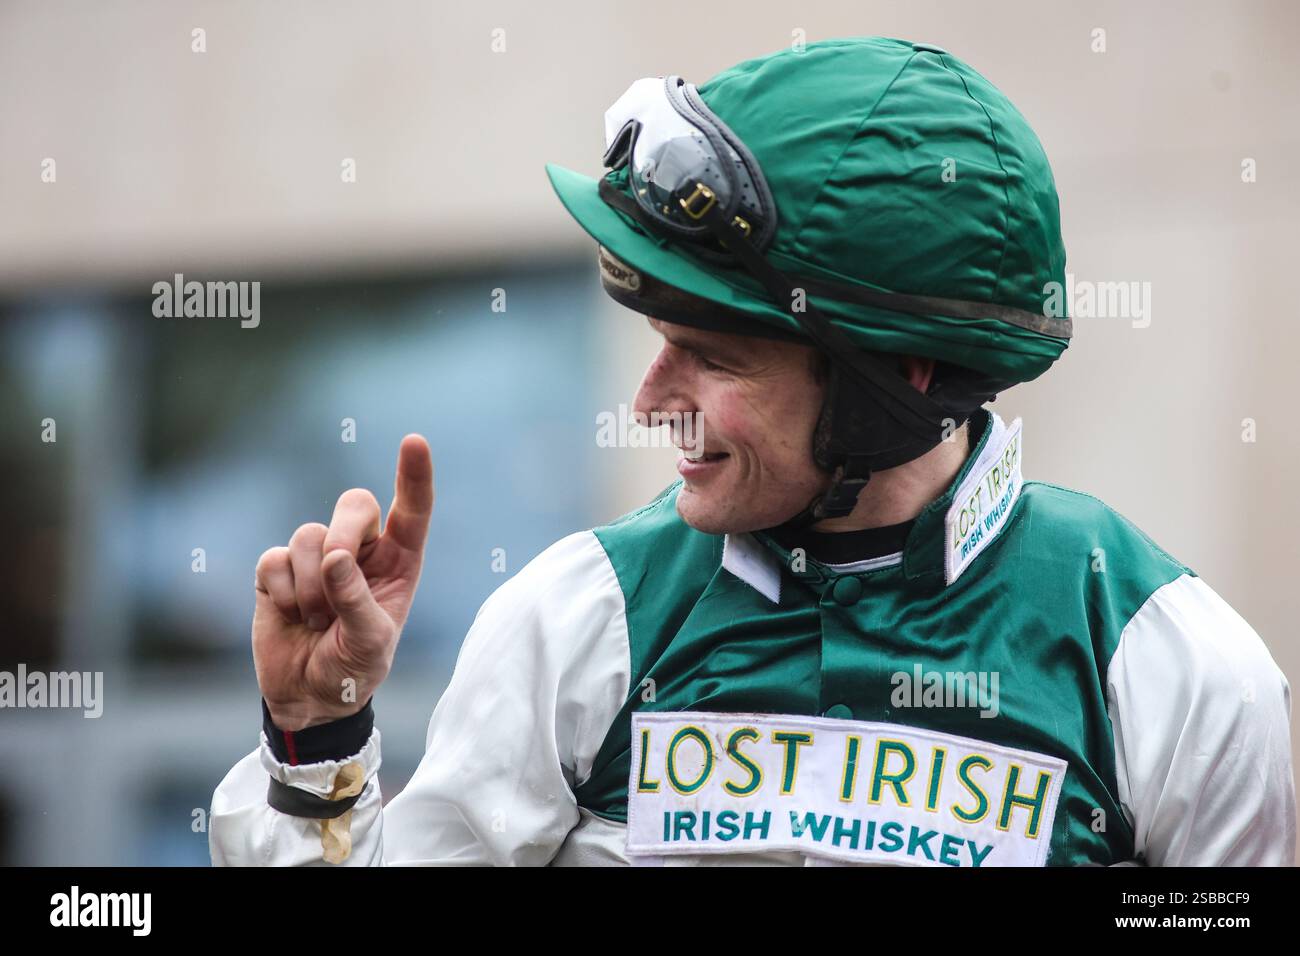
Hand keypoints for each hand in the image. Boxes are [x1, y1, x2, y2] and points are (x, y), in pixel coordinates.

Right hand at [251, 435, 433, 730]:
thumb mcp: (370, 644)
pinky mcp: (279, 570)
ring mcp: (317, 556)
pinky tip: (292, 616)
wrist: (308, 697)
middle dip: (344, 535)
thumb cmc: (353, 669)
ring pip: (309, 534)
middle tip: (337, 574)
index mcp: (400, 562)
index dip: (414, 475)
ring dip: (312, 585)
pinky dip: (284, 592)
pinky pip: (275, 559)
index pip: (413, 509)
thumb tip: (334, 556)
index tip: (414, 442)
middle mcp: (361, 550)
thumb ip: (358, 602)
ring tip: (318, 620)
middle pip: (355, 504)